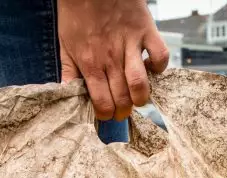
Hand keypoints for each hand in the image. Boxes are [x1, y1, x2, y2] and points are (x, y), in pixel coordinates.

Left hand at [58, 0, 168, 120]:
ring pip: (141, 84)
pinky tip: (150, 67)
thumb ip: (69, 72)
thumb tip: (69, 95)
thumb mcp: (65, 44)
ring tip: (137, 97)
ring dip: (141, 97)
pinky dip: (159, 67)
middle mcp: (111, 58)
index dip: (106, 115)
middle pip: (123, 99)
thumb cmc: (76, 13)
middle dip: (123, 111)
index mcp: (90, 64)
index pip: (102, 104)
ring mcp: (130, 45)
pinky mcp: (146, 31)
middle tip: (122, 109)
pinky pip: (160, 56)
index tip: (106, 113)